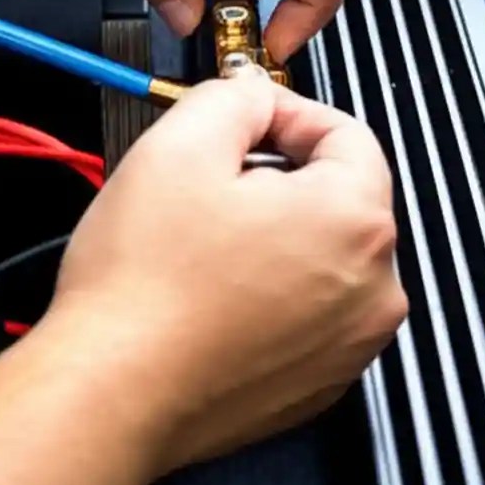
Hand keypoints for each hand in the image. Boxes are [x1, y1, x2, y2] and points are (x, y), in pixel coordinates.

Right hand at [50, 76, 404, 472]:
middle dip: (276, 180)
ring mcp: (350, 345)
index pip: (346, 132)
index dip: (283, 115)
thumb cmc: (142, 289)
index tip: (241, 124)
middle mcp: (373, 288)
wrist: (111, 391)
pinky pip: (307, 314)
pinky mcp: (320, 384)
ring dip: (272, 240)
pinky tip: (210, 297)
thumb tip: (253, 93)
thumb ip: (234, 96)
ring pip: (321, 257)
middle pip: (337, 197)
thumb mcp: (179, 145)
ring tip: (201, 250)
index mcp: (354, 220)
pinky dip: (268, 296)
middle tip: (206, 190)